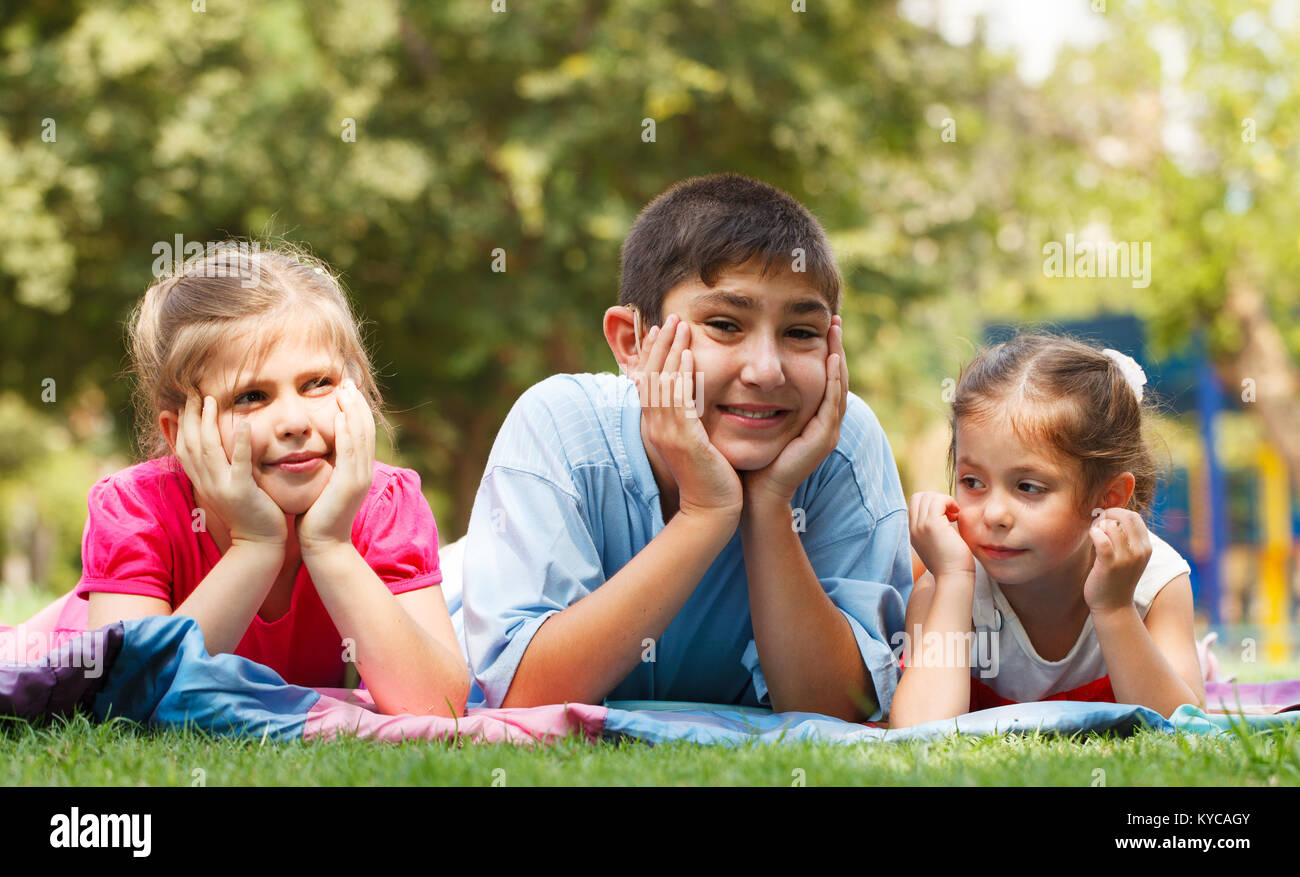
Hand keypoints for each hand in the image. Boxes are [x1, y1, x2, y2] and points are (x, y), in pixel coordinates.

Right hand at [174, 394, 286, 546]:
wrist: (259, 543)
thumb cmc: (248, 512)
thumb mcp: (226, 487)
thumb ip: (218, 467)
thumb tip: (210, 445)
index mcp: (202, 481)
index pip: (184, 447)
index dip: (182, 423)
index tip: (185, 400)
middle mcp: (207, 482)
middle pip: (192, 443)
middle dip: (191, 415)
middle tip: (193, 391)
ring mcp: (222, 487)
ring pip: (209, 449)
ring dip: (209, 422)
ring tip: (210, 399)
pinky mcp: (242, 491)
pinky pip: (240, 463)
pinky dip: (241, 442)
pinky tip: (244, 423)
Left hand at [297, 378, 375, 555]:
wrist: (323, 544)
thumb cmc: (316, 517)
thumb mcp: (323, 485)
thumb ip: (324, 467)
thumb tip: (314, 450)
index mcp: (358, 469)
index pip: (360, 432)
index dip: (355, 410)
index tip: (346, 390)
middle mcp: (363, 470)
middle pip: (365, 428)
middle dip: (357, 403)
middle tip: (348, 380)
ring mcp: (359, 476)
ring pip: (360, 435)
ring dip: (353, 411)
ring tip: (345, 390)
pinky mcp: (350, 483)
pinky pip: (350, 451)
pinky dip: (347, 431)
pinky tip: (341, 415)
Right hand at [630, 313, 741, 519]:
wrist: (713, 511)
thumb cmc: (710, 477)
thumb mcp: (696, 442)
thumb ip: (692, 419)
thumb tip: (696, 398)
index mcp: (658, 426)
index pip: (650, 381)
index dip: (654, 353)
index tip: (662, 329)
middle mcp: (656, 426)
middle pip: (651, 375)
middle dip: (660, 344)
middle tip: (671, 317)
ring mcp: (667, 433)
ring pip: (663, 382)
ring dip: (671, 350)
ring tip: (680, 325)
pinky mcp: (683, 439)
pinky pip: (678, 399)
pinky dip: (682, 373)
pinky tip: (690, 354)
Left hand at [741, 315, 848, 507]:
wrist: (753, 495)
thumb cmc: (747, 458)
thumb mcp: (751, 418)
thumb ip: (752, 397)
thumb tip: (736, 369)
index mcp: (809, 417)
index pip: (821, 376)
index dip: (822, 350)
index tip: (819, 323)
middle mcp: (823, 423)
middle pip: (835, 377)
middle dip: (835, 347)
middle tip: (833, 318)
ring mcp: (826, 431)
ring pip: (838, 385)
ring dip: (838, 356)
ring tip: (835, 329)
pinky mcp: (823, 439)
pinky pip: (832, 402)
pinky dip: (834, 379)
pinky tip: (831, 358)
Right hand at [908, 491, 974, 578]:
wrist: (953, 578)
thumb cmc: (953, 565)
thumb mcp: (939, 545)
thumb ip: (936, 532)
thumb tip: (947, 517)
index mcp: (914, 533)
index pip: (915, 505)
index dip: (931, 504)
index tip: (946, 516)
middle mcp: (913, 528)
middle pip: (918, 497)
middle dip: (936, 499)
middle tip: (950, 514)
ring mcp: (920, 526)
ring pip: (927, 496)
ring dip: (944, 500)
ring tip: (954, 515)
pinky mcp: (931, 525)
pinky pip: (938, 500)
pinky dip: (949, 502)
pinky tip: (956, 515)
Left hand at [1083, 507, 1150, 612]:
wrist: (1114, 607)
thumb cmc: (1116, 579)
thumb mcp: (1129, 557)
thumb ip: (1125, 538)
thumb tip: (1110, 515)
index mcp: (1146, 547)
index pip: (1135, 517)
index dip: (1118, 513)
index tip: (1106, 519)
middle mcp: (1140, 551)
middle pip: (1126, 516)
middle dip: (1108, 514)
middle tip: (1098, 524)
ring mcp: (1126, 558)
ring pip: (1111, 525)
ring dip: (1098, 526)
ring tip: (1094, 535)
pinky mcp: (1110, 564)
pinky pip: (1101, 538)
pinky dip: (1094, 533)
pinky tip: (1092, 538)